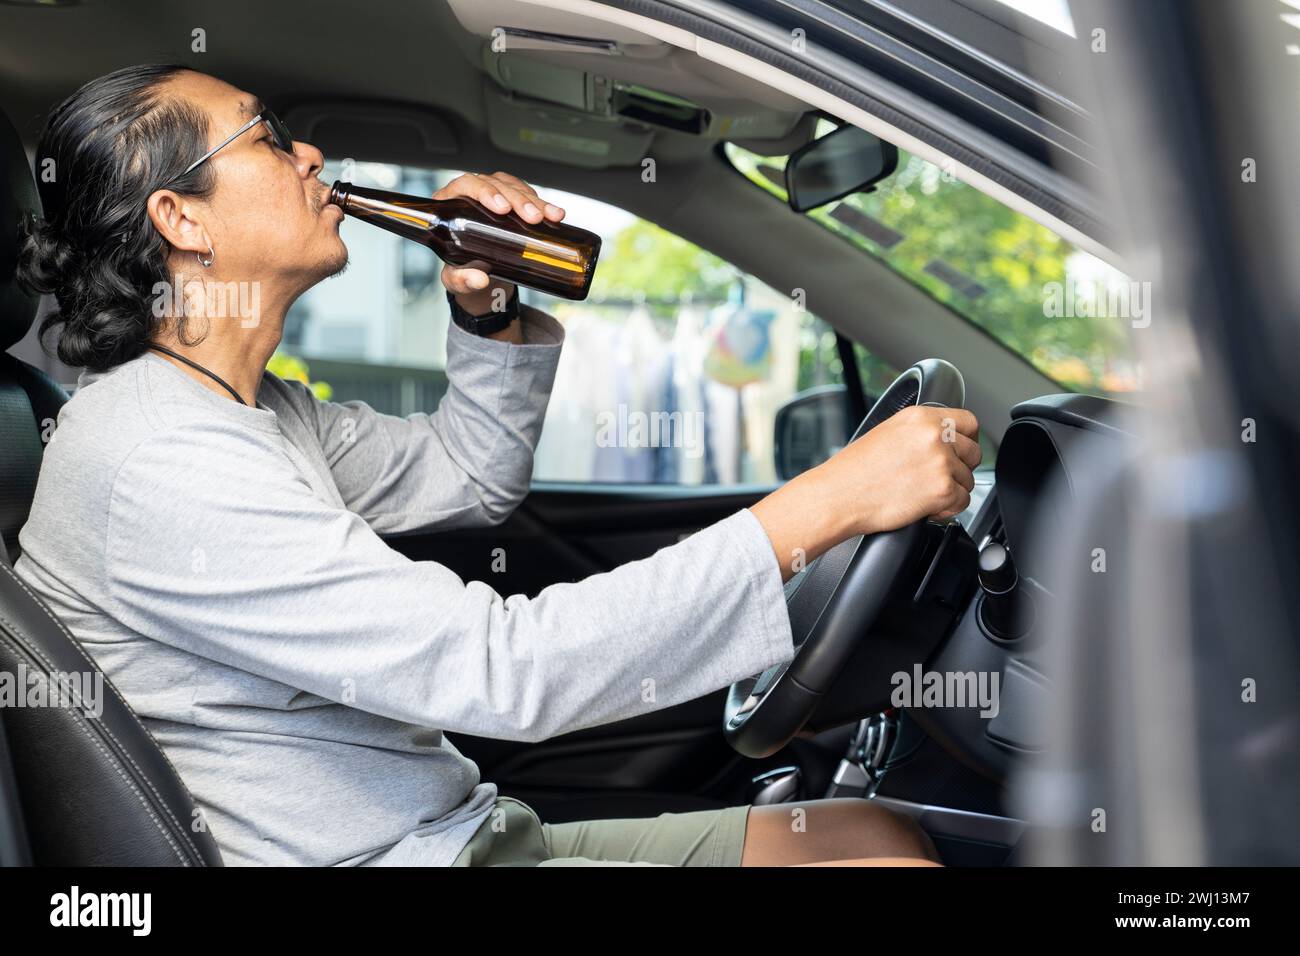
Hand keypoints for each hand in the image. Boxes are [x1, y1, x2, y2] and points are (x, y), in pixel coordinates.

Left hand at [435, 171, 565, 323]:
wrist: (480, 275)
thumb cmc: (461, 271)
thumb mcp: (455, 279)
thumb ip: (462, 280)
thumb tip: (479, 280)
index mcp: (451, 204)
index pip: (467, 186)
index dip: (486, 191)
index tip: (502, 208)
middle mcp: (472, 195)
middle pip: (496, 185)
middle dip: (518, 200)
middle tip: (533, 218)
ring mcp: (494, 196)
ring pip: (515, 188)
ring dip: (535, 201)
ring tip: (551, 216)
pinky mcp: (511, 201)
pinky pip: (527, 195)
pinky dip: (542, 204)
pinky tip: (553, 214)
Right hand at [750, 405, 979, 580]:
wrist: (837, 496)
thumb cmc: (852, 471)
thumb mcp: (887, 433)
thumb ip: (919, 432)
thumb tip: (943, 441)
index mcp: (920, 417)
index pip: (968, 422)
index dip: (967, 439)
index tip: (961, 451)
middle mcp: (934, 435)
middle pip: (974, 451)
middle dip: (960, 468)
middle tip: (938, 478)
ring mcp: (940, 462)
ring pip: (968, 480)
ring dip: (951, 491)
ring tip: (922, 495)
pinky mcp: (942, 489)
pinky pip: (963, 502)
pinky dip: (948, 509)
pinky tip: (925, 507)